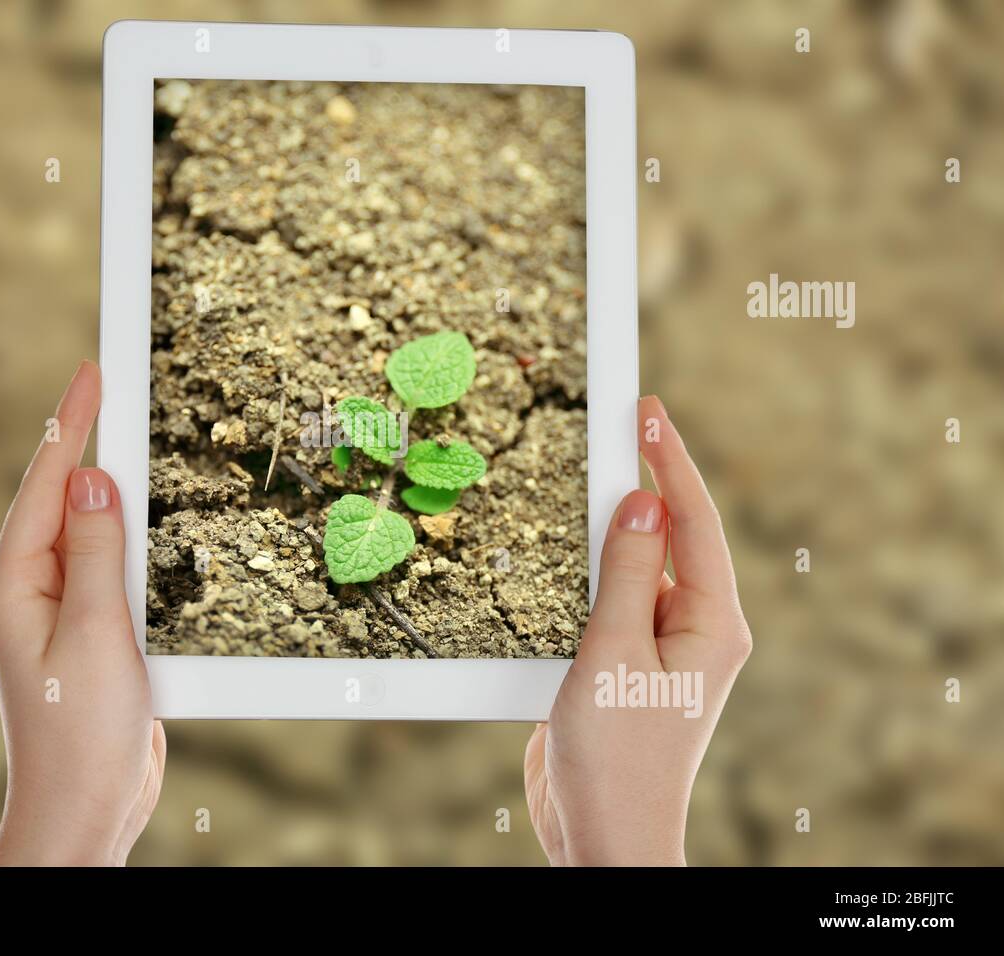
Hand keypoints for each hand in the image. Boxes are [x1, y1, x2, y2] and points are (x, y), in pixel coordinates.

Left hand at [0, 361, 164, 865]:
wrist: (86, 806)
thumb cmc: (82, 731)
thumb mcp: (96, 631)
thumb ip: (97, 551)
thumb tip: (94, 480)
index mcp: (15, 583)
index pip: (44, 484)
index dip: (70, 424)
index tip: (91, 373)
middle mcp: (31, 589)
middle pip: (65, 500)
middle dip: (93, 447)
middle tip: (120, 389)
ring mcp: (61, 611)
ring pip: (93, 534)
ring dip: (119, 497)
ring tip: (144, 447)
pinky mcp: (91, 631)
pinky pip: (111, 569)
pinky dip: (136, 542)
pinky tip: (157, 527)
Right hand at [525, 395, 751, 865]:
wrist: (602, 836)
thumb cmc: (614, 759)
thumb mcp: (612, 657)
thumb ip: (623, 576)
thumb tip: (641, 503)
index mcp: (710, 625)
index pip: (693, 523)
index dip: (669, 461)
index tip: (646, 410)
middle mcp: (691, 629)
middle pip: (668, 535)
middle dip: (642, 480)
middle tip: (614, 421)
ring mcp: (656, 645)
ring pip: (631, 565)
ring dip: (605, 527)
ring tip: (580, 473)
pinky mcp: (622, 662)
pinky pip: (607, 598)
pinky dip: (583, 570)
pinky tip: (558, 549)